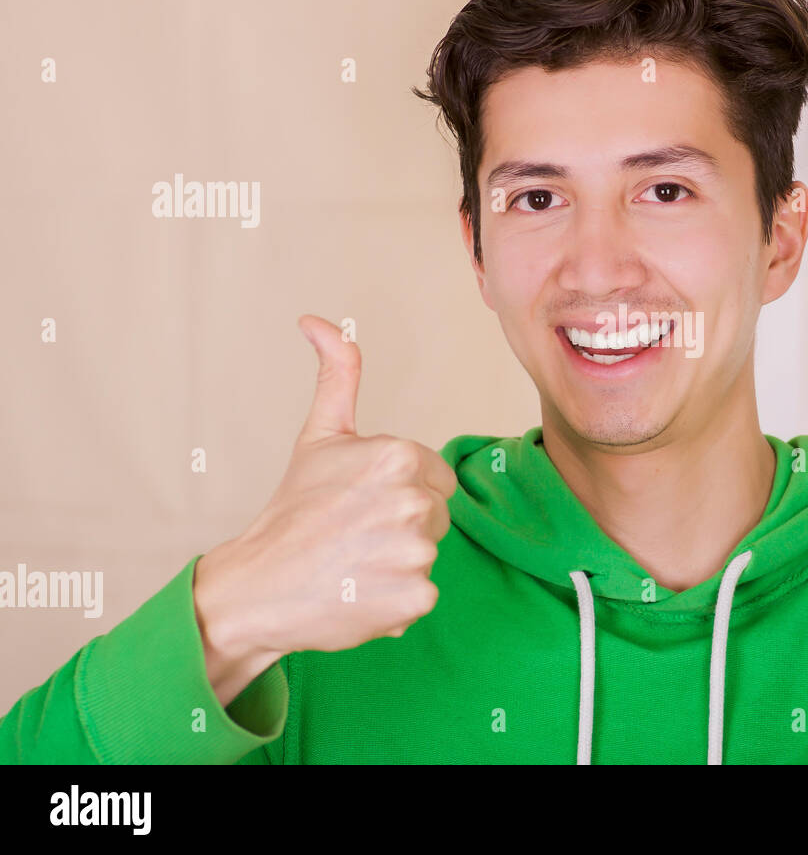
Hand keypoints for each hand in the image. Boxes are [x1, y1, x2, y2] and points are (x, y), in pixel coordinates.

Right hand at [193, 315, 457, 703]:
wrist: (256, 587)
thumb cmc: (291, 511)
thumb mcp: (319, 436)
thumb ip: (337, 374)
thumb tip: (316, 320)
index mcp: (399, 457)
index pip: (436, 478)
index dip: (401, 492)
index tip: (360, 505)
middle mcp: (414, 501)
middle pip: (437, 515)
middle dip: (402, 527)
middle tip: (353, 536)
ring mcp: (416, 552)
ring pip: (428, 554)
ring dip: (398, 564)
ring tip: (353, 565)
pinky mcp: (416, 597)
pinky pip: (423, 595)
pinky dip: (395, 601)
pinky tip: (358, 593)